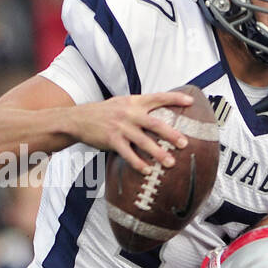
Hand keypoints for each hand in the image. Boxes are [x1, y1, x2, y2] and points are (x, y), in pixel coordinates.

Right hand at [65, 92, 193, 175]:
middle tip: (184, 143)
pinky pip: (127, 154)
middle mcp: (129, 113)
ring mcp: (120, 127)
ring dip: (158, 153)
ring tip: (170, 163)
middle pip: (154, 123)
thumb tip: (161, 113)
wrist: (77, 119)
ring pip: (143, 141)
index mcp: (134, 102)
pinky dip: (138, 163)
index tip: (191, 101)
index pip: (157, 97)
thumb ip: (139, 107)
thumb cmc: (104, 113)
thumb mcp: (122, 103)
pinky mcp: (111, 139)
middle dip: (170, 134)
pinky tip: (147, 170)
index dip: (174, 98)